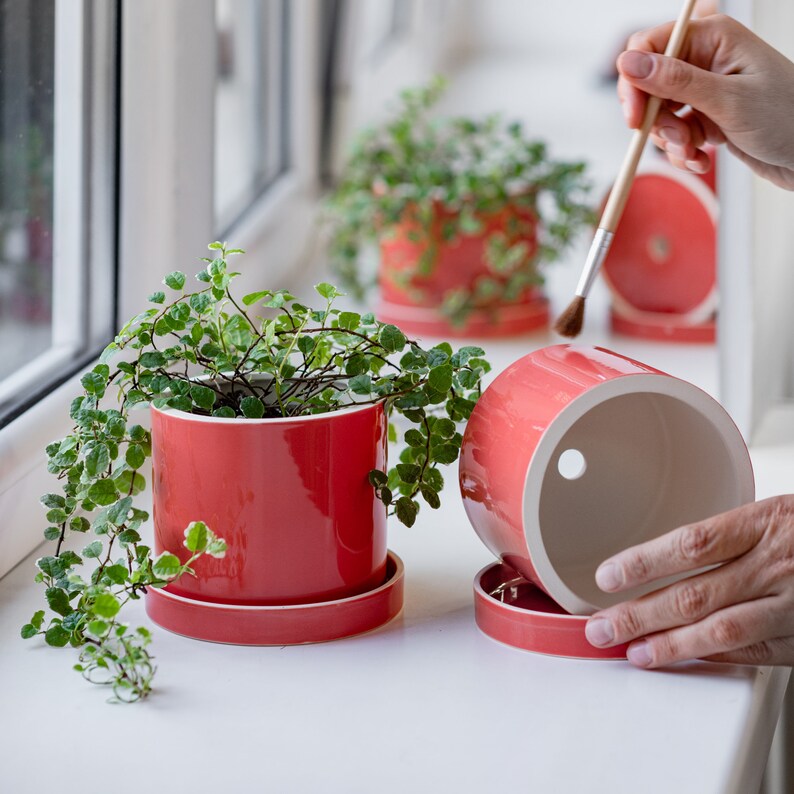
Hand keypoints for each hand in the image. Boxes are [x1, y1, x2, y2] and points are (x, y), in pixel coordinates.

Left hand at [585, 496, 793, 666]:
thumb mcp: (775, 512)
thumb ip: (728, 535)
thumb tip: (664, 558)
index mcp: (766, 522)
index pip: (691, 543)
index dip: (644, 561)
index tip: (607, 575)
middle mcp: (777, 565)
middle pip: (694, 592)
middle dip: (640, 613)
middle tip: (601, 626)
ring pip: (720, 629)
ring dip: (669, 644)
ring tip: (631, 650)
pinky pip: (754, 652)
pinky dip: (714, 657)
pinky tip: (682, 659)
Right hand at [617, 15, 793, 189]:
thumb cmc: (787, 118)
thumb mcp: (727, 100)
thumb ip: (675, 81)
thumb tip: (627, 63)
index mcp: (713, 38)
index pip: (649, 47)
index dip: (634, 81)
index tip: (634, 117)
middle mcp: (705, 59)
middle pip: (649, 85)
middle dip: (655, 119)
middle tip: (676, 139)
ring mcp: (704, 89)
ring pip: (659, 114)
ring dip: (671, 141)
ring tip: (696, 152)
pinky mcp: (705, 116)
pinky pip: (675, 133)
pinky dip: (683, 152)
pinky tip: (701, 160)